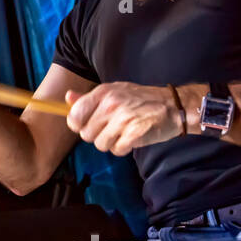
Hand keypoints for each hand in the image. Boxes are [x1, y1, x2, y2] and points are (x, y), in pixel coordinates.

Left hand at [64, 82, 182, 155]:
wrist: (173, 106)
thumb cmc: (141, 99)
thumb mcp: (114, 91)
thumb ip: (89, 97)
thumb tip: (68, 98)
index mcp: (103, 92)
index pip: (74, 115)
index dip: (78, 125)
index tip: (87, 125)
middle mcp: (111, 104)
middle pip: (86, 134)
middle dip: (96, 136)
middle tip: (110, 129)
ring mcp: (123, 119)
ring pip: (100, 144)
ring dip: (110, 143)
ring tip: (122, 133)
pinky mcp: (135, 133)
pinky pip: (116, 150)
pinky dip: (122, 148)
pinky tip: (130, 139)